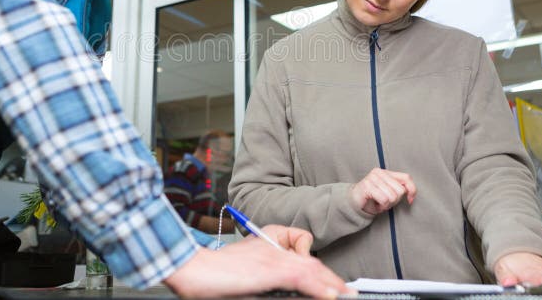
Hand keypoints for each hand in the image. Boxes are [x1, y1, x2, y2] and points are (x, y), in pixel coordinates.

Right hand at [163, 225, 353, 297]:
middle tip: (348, 293)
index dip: (320, 271)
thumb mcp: (242, 272)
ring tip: (347, 296)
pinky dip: (317, 286)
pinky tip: (330, 295)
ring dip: (331, 284)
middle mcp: (273, 250)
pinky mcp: (268, 270)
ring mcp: (271, 259)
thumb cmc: (211, 273)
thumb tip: (274, 288)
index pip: (302, 255)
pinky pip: (300, 277)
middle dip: (331, 280)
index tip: (332, 285)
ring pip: (310, 269)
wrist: (193, 268)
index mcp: (267, 246)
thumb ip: (262, 277)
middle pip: (311, 262)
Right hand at [349, 168, 415, 214]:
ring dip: (387, 205)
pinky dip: (381, 206)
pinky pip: (384, 199)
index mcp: (386, 172)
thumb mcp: (389, 193)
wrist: (353, 203)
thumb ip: (399, 190)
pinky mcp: (367, 186)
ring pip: (392, 196)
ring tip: (379, 202)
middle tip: (385, 201)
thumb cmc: (373, 199)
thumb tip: (411, 195)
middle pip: (400, 190)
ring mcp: (372, 178)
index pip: (406, 178)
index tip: (410, 200)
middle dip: (394, 201)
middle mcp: (379, 172)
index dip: (412, 190)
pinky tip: (376, 204)